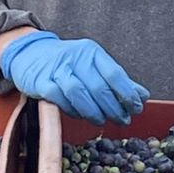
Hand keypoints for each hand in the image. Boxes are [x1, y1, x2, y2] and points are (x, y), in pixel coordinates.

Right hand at [0, 30, 149, 125]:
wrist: (30, 53)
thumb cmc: (67, 62)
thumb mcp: (93, 65)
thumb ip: (116, 80)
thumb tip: (142, 95)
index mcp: (92, 52)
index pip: (115, 73)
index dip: (128, 94)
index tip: (136, 108)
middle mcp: (76, 57)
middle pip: (99, 87)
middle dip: (113, 107)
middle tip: (121, 119)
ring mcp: (57, 69)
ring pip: (79, 93)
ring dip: (93, 112)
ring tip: (101, 120)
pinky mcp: (41, 81)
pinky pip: (59, 99)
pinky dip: (72, 110)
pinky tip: (79, 115)